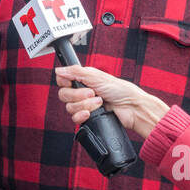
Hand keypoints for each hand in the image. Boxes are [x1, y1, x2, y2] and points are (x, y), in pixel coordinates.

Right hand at [53, 64, 169, 140]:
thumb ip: (75, 72)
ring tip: (99, 102)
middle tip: (92, 93)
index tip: (71, 82)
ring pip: (69, 107)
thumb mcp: (97, 76)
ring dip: (85, 105)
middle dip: (78, 95)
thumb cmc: (120, 90)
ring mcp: (84, 105)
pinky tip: (90, 113)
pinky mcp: (87, 117)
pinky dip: (81, 116)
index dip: (65, 82)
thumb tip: (59, 70)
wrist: (131, 108)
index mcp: (83, 79)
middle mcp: (82, 91)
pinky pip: (75, 119)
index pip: (62, 80)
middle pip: (64, 95)